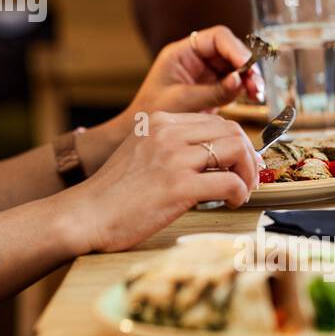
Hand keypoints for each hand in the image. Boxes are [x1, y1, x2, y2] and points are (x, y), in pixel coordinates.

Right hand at [70, 111, 259, 254]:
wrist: (86, 214)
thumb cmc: (112, 193)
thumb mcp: (140, 153)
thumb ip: (169, 147)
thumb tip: (207, 158)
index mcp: (159, 121)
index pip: (215, 121)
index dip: (236, 142)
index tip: (239, 162)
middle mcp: (168, 133)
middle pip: (231, 131)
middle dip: (248, 156)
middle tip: (248, 177)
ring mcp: (174, 158)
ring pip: (236, 150)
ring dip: (247, 173)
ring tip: (242, 191)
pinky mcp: (179, 186)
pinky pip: (230, 182)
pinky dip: (240, 193)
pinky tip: (231, 203)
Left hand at [127, 24, 263, 118]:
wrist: (139, 131)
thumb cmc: (152, 112)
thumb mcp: (182, 101)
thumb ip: (213, 91)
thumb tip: (241, 81)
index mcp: (182, 52)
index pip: (216, 38)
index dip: (235, 48)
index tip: (247, 65)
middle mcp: (195, 58)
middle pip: (230, 50)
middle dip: (246, 64)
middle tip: (256, 83)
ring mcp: (205, 72)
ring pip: (235, 66)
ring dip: (249, 77)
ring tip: (256, 93)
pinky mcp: (212, 87)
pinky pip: (234, 82)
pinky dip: (244, 88)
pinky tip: (252, 96)